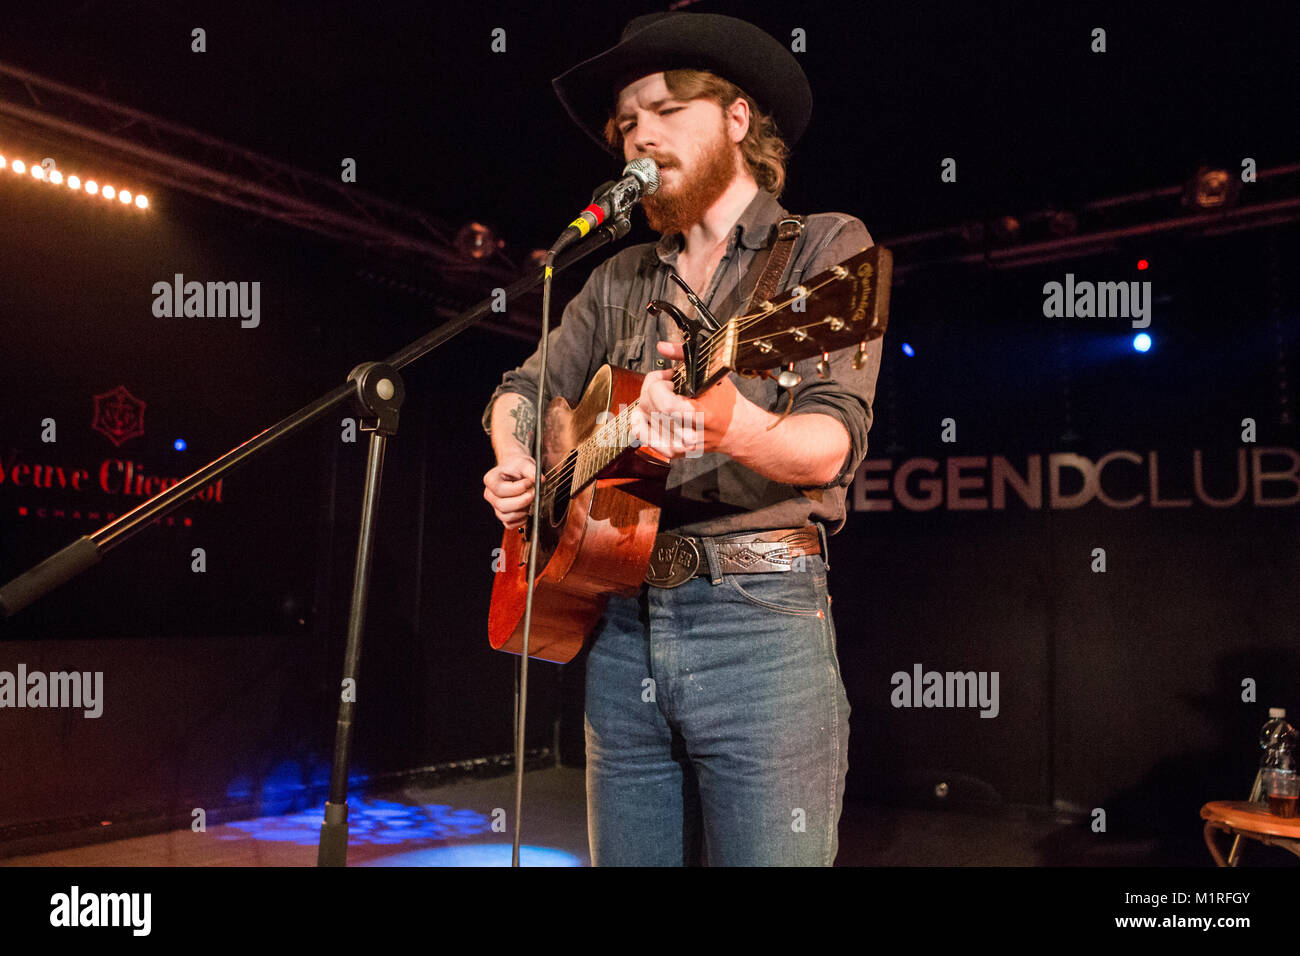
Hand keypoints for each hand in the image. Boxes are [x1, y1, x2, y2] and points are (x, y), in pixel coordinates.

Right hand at [483, 452, 535, 529]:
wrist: (516, 472)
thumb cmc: (517, 467)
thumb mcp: (524, 463)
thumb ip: (531, 471)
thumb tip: (540, 480)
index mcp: (490, 480)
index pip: (500, 490)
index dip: (518, 488)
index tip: (530, 482)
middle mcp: (490, 494)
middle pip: (502, 505)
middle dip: (521, 501)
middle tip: (534, 493)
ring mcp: (495, 506)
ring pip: (506, 516)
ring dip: (522, 511)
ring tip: (531, 501)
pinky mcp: (502, 515)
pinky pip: (509, 524)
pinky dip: (520, 520)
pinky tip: (528, 510)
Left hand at [628, 341, 754, 459]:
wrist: (736, 430)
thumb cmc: (725, 404)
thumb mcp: (711, 373)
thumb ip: (684, 356)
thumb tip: (663, 347)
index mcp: (699, 415)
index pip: (662, 402)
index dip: (658, 383)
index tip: (668, 377)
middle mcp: (687, 433)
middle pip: (649, 408)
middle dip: (652, 389)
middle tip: (667, 385)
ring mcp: (679, 445)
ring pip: (643, 420)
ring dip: (647, 404)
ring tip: (662, 398)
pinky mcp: (673, 451)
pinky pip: (644, 436)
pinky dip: (643, 422)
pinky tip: (653, 413)